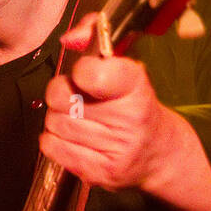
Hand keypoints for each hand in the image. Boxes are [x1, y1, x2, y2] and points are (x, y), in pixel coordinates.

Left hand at [39, 12, 172, 192]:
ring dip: (58, 118)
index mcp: (136, 87)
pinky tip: (73, 137)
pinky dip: (54, 139)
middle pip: (62, 99)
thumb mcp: (124, 66)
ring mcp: (115, 150)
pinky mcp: (100, 173)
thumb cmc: (134, 104)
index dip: (80, 71)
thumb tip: (70, 37)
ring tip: (79, 118)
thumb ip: (95, 39)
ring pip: (54, 123)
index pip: (91, 73)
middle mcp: (128, 120)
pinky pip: (52, 147)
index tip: (86, 74)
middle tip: (76, 97)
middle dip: (62, 94)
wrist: (159, 154)